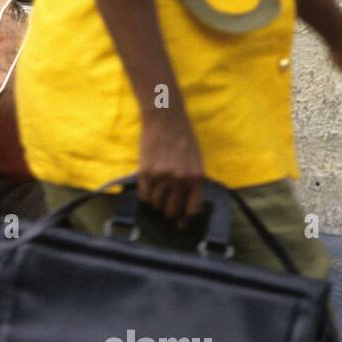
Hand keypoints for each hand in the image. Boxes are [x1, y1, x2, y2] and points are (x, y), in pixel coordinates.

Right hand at [138, 109, 204, 226]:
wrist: (165, 120)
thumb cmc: (183, 139)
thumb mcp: (196, 162)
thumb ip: (193, 184)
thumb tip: (186, 209)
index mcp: (196, 177)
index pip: (191, 209)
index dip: (185, 218)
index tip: (181, 222)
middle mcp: (179, 179)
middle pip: (172, 210)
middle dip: (169, 212)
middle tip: (166, 208)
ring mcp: (161, 176)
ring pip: (156, 204)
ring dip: (156, 203)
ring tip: (157, 193)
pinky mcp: (145, 172)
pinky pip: (144, 196)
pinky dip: (146, 196)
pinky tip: (149, 188)